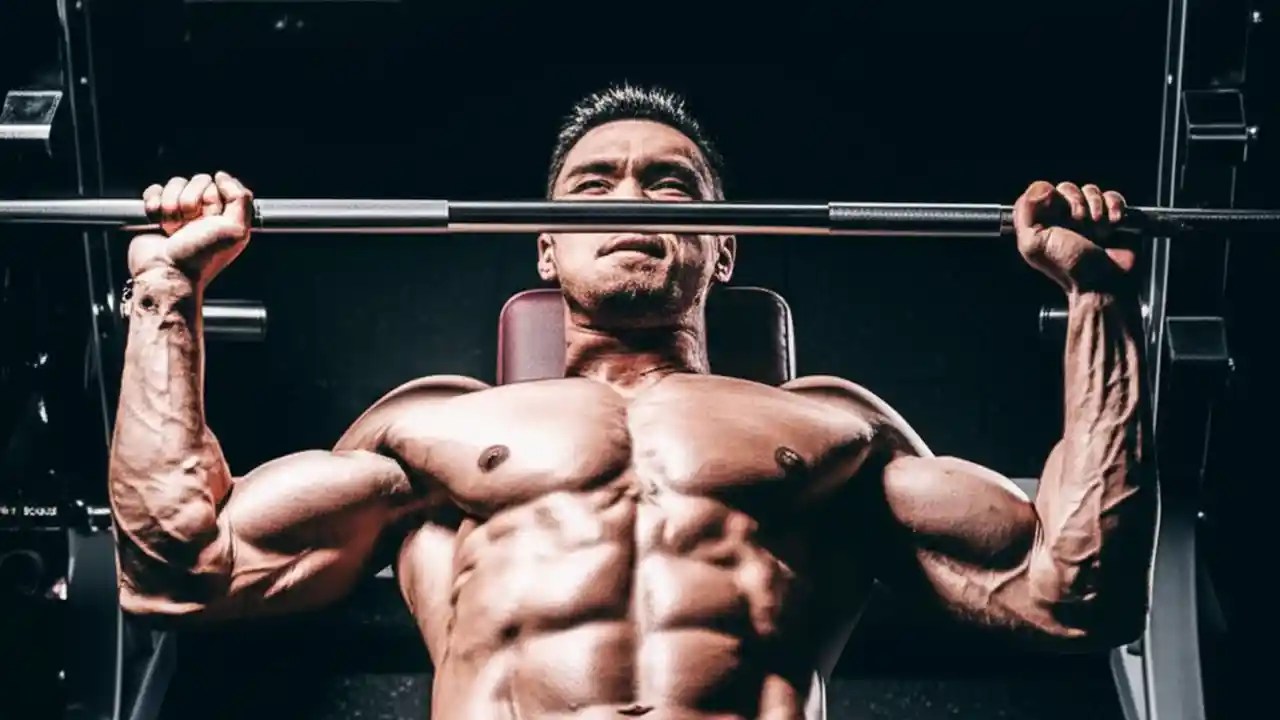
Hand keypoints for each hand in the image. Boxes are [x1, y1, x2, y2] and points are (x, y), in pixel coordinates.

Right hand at [127, 172, 253, 288]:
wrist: (166, 273)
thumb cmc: (201, 257)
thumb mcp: (236, 231)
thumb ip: (240, 199)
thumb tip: (222, 176)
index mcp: (223, 214)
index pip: (217, 184)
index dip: (211, 199)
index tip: (209, 219)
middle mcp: (203, 212)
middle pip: (195, 180)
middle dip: (190, 203)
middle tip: (189, 226)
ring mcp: (179, 211)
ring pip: (174, 184)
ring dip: (172, 207)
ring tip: (174, 229)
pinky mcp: (156, 213)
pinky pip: (154, 191)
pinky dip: (154, 206)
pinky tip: (159, 224)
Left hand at [1013, 180, 1134, 293]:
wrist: (1105, 282)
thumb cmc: (1070, 268)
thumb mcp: (1034, 244)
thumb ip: (1025, 215)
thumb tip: (1040, 189)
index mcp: (1042, 223)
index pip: (1042, 191)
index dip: (1050, 197)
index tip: (1057, 212)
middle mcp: (1064, 219)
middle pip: (1067, 188)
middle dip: (1075, 203)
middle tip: (1079, 225)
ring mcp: (1088, 217)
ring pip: (1090, 190)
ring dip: (1096, 207)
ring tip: (1097, 230)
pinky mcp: (1111, 217)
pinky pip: (1112, 197)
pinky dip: (1114, 206)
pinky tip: (1112, 224)